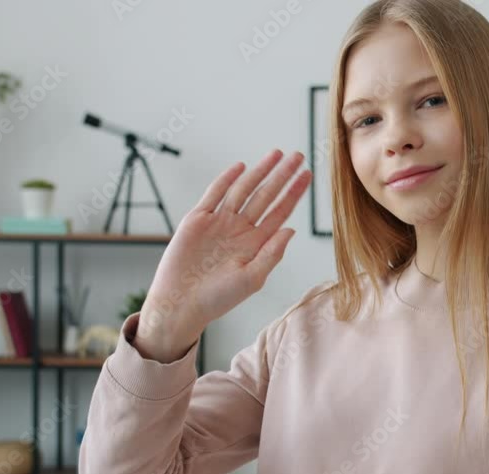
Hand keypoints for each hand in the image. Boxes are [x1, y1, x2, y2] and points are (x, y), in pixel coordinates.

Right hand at [134, 149, 310, 362]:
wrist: (181, 303)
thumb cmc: (218, 298)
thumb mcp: (252, 278)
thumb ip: (272, 253)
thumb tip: (292, 230)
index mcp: (256, 243)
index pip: (279, 212)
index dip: (293, 193)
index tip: (307, 175)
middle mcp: (240, 229)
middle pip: (266, 196)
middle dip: (282, 176)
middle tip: (298, 156)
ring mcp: (219, 222)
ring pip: (244, 190)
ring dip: (259, 172)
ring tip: (277, 155)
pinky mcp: (197, 220)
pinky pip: (214, 194)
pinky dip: (226, 180)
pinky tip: (241, 167)